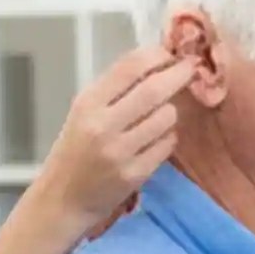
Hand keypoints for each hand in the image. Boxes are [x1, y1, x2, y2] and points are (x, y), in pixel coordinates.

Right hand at [23, 47, 195, 238]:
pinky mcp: (135, 174)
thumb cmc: (76, 149)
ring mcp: (120, 151)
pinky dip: (168, 137)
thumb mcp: (85, 112)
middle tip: (191, 69)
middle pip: (154, 90)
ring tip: (161, 115)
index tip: (172, 53)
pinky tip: (155, 140)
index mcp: (88, 103)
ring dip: (171, 111)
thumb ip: (116, 89)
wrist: (62, 199)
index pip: (129, 67)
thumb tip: (158, 62)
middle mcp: (102, 125)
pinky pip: (168, 144)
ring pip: (167, 117)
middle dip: (178, 75)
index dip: (157, 55)